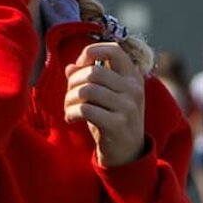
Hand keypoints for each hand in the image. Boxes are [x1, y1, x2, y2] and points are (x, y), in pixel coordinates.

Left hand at [64, 42, 149, 167]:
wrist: (128, 151)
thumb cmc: (113, 118)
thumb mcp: (106, 95)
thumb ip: (91, 78)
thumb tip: (70, 67)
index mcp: (133, 77)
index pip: (114, 50)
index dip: (91, 52)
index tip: (80, 65)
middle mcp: (134, 89)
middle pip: (92, 72)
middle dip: (73, 82)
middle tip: (70, 94)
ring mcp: (128, 107)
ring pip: (86, 91)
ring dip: (69, 99)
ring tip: (69, 108)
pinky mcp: (118, 124)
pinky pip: (85, 109)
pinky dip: (71, 112)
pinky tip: (71, 118)